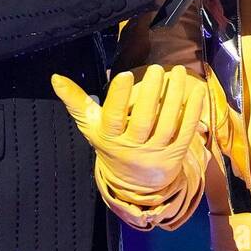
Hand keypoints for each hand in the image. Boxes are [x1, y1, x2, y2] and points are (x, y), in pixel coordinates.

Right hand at [51, 64, 207, 194]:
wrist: (134, 183)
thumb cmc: (111, 143)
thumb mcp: (91, 126)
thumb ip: (76, 101)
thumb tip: (54, 78)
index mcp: (110, 137)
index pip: (114, 117)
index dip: (118, 96)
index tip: (125, 74)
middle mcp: (133, 147)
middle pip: (143, 120)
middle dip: (151, 93)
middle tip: (157, 68)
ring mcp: (156, 152)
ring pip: (168, 124)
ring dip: (175, 97)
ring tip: (178, 73)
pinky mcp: (175, 154)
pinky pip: (186, 131)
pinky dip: (193, 111)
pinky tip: (196, 90)